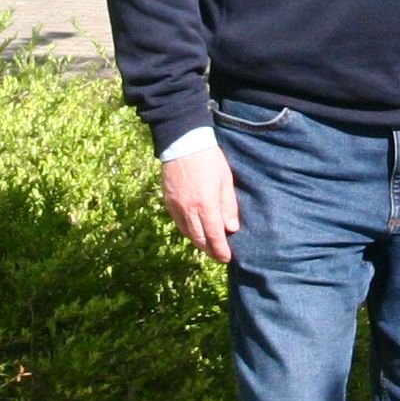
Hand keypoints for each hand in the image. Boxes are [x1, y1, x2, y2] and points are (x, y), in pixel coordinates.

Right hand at [161, 144, 241, 260]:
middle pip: (199, 238)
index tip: (226, 258)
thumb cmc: (209, 159)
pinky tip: (195, 230)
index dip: (220, 250)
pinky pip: (178, 223)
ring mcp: (176, 206)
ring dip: (198, 242)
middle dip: (209, 250)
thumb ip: (228, 206)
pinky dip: (188, 231)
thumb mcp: (225, 180)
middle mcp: (189, 209)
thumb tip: (231, 228)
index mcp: (206, 204)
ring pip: (187, 233)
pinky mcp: (168, 202)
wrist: (183, 142)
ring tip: (208, 245)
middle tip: (218, 256)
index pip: (214, 235)